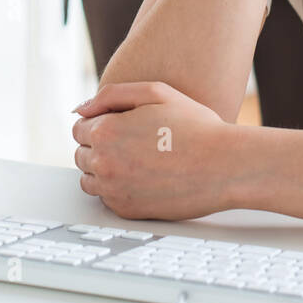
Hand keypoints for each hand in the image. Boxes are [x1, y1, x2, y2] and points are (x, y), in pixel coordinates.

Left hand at [72, 81, 233, 220]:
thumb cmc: (196, 126)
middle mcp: (104, 163)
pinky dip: (118, 189)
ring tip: (137, 159)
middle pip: (81, 154)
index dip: (98, 122)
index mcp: (107, 131)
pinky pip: (107, 199)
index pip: (79, 128)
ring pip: (89, 179)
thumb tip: (81, 108)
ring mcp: (114, 190)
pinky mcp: (127, 211)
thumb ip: (111, 95)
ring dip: (104, 169)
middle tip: (132, 141)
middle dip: (99, 145)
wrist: (223, 165)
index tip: (120, 123)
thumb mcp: (155, 92)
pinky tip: (144, 177)